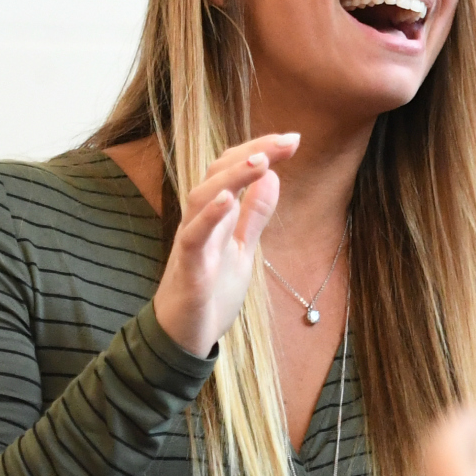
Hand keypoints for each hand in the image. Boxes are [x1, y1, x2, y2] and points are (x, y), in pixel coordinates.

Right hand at [152, 134, 293, 357]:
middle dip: (253, 152)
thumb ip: (254, 215)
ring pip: (202, 196)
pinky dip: (209, 216)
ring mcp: (191, 242)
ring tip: (261, 161)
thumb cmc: (210, 292)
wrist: (183, 336)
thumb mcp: (242, 250)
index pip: (232, 169)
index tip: (292, 139)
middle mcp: (200, 220)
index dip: (260, 150)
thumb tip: (272, 176)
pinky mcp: (188, 268)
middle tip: (286, 141)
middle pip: (218, 172)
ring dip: (232, 176)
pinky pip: (193, 236)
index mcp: (214, 214)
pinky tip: (228, 199)